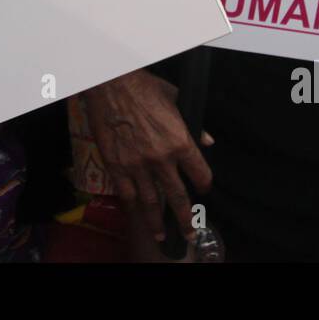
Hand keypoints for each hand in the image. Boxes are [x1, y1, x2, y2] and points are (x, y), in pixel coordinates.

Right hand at [83, 69, 213, 242]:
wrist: (110, 84)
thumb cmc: (143, 87)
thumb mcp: (176, 100)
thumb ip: (194, 125)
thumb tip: (207, 141)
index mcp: (180, 142)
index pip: (200, 173)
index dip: (204, 184)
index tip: (204, 190)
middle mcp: (161, 158)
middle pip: (178, 197)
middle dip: (185, 218)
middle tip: (189, 232)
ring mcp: (137, 165)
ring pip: (151, 202)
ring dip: (157, 222)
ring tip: (162, 235)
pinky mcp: (116, 165)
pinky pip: (127, 194)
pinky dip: (133, 206)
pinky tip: (137, 214)